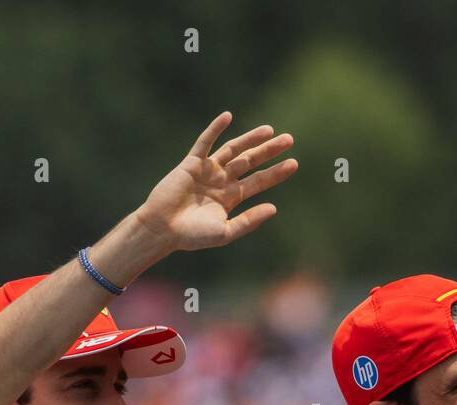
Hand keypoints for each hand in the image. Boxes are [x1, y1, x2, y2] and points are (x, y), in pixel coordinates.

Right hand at [135, 112, 297, 251]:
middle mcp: (222, 181)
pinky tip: (228, 116)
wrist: (162, 229)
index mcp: (231, 198)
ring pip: (233, 149)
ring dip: (250, 138)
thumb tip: (274, 208)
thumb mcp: (226, 231)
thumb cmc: (192, 235)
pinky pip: (205, 142)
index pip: (259, 181)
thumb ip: (249, 221)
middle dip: (269, 150)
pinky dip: (215, 128)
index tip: (294, 164)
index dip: (276, 173)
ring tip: (270, 130)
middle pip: (250, 161)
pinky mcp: (191, 163)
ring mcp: (207, 170)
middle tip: (289, 139)